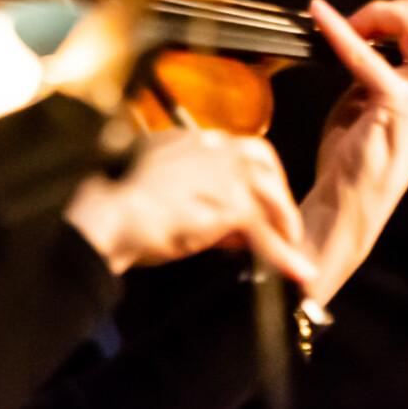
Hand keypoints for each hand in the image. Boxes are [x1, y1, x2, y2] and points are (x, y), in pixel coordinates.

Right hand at [62, 128, 315, 285]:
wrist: (109, 214)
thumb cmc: (120, 202)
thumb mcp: (158, 181)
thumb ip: (191, 189)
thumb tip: (226, 221)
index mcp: (195, 138)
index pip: (244, 149)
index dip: (261, 176)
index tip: (265, 197)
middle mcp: (216, 147)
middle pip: (265, 166)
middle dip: (278, 197)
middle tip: (284, 227)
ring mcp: (226, 174)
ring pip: (268, 199)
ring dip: (284, 225)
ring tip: (293, 251)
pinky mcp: (231, 205)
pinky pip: (265, 234)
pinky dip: (283, 255)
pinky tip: (298, 270)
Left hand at [297, 0, 407, 304]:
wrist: (346, 208)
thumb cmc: (359, 158)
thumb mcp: (382, 102)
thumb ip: (390, 67)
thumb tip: (374, 33)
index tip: (400, 30)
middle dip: (406, 6)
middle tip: (369, 23)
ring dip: (382, 13)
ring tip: (351, 24)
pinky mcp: (397, 105)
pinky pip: (368, 55)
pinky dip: (341, 29)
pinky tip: (320, 14)